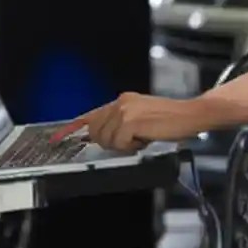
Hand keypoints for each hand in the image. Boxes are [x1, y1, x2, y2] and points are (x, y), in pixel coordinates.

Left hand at [50, 92, 209, 151]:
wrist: (191, 115)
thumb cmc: (170, 120)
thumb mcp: (142, 118)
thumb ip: (121, 124)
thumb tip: (102, 137)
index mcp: (122, 100)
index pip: (91, 114)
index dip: (72, 127)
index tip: (56, 137)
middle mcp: (120, 102)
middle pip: (96, 132)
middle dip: (110, 142)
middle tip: (133, 139)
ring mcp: (125, 111)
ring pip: (107, 140)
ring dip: (124, 145)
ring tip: (143, 137)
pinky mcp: (131, 121)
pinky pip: (120, 143)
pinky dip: (132, 146)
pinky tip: (146, 138)